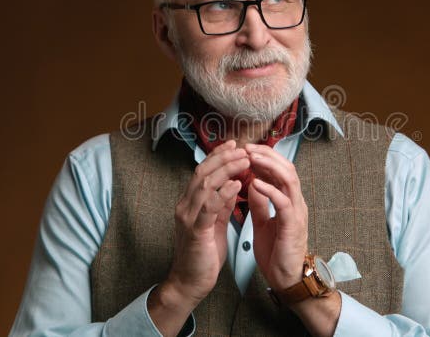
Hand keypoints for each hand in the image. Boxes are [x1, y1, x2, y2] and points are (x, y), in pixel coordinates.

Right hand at [154, 140, 246, 311]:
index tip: (235, 145)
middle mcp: (185, 206)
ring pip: (205, 184)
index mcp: (189, 203)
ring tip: (244, 160)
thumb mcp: (214, 224)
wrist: (189, 283)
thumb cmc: (203, 255)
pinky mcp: (195, 231)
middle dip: (223, 157)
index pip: (202, 171)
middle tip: (242, 148)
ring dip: (226, 170)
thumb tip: (233, 186)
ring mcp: (188, 217)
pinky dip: (224, 193)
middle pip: (202, 172)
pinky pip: (209, 206)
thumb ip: (221, 205)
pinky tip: (237, 184)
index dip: (218, 156)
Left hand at [245, 143, 308, 291]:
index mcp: (289, 200)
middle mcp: (296, 202)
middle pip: (287, 167)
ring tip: (251, 158)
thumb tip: (252, 185)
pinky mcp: (292, 225)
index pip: (280, 170)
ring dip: (269, 166)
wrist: (286, 279)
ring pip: (289, 179)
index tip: (245, 150)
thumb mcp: (263, 223)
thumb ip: (260, 203)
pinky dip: (270, 190)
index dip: (265, 157)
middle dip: (267, 155)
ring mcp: (297, 212)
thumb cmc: (276, 252)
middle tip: (247, 147)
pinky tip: (255, 183)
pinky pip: (283, 202)